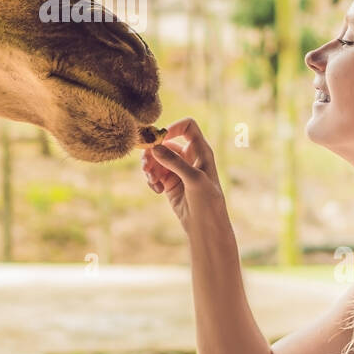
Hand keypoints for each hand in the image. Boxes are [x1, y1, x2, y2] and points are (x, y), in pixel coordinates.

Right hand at [140, 117, 226, 232]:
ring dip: (150, 167)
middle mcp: (189, 157)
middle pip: (166, 143)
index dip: (173, 128)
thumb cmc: (207, 201)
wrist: (206, 227)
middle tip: (145, 166)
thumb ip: (174, 162)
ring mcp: (178, 170)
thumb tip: (154, 147)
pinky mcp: (169, 182)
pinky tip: (157, 190)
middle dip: (153, 153)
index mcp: (201, 150)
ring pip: (157, 158)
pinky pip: (155, 173)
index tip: (158, 139)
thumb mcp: (194, 180)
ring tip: (151, 180)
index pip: (187, 126)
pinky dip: (152, 179)